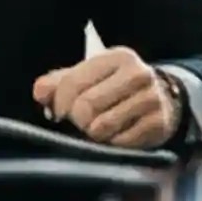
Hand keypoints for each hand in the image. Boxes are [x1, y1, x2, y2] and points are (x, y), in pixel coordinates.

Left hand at [32, 47, 182, 148]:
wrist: (162, 99)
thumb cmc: (114, 88)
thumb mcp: (88, 77)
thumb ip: (59, 82)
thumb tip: (39, 92)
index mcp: (116, 57)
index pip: (72, 83)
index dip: (59, 103)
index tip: (59, 112)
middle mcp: (138, 74)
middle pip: (86, 107)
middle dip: (77, 120)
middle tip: (80, 122)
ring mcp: (151, 99)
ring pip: (101, 127)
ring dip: (92, 134)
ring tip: (97, 128)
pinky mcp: (158, 124)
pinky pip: (120, 143)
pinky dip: (112, 144)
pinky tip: (116, 136)